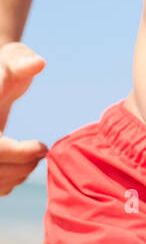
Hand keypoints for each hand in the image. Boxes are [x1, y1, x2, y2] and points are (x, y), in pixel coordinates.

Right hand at [0, 42, 46, 196]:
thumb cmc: (5, 68)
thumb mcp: (12, 59)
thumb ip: (23, 62)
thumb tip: (38, 63)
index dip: (18, 153)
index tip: (43, 146)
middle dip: (20, 167)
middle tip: (43, 153)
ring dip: (16, 176)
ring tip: (34, 158)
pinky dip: (7, 183)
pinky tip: (22, 166)